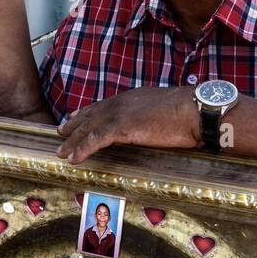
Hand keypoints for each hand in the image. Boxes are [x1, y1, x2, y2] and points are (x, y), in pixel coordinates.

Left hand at [55, 87, 200, 162]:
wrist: (196, 110)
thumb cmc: (188, 113)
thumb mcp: (162, 111)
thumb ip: (148, 117)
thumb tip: (147, 127)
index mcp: (130, 98)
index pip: (102, 105)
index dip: (86, 113)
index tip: (75, 117)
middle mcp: (121, 103)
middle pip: (90, 116)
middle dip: (73, 126)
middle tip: (60, 134)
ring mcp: (120, 114)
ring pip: (88, 129)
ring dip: (73, 142)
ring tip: (61, 152)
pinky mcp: (122, 127)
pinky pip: (95, 140)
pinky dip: (82, 150)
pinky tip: (74, 159)